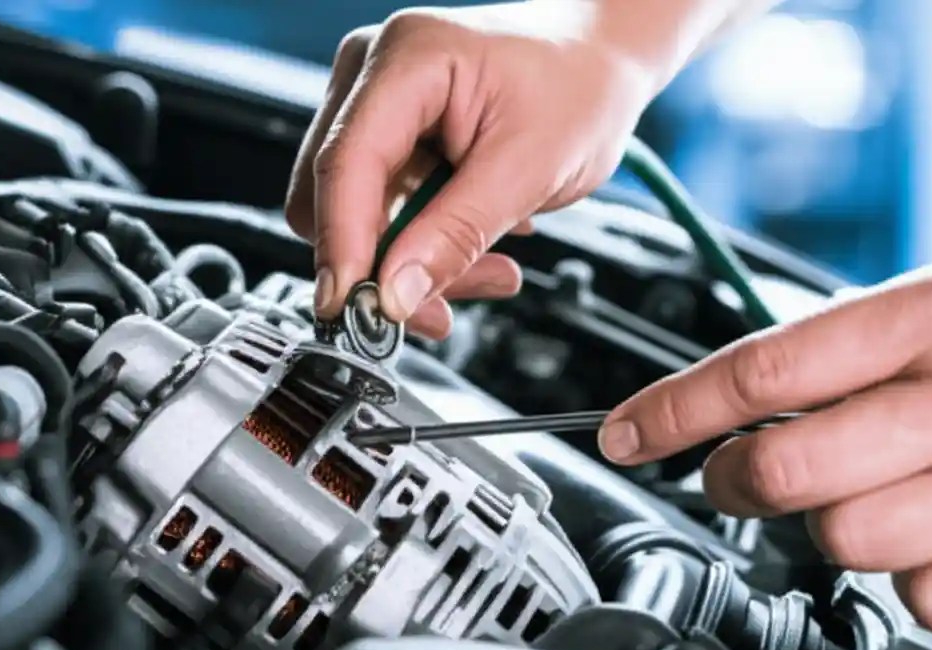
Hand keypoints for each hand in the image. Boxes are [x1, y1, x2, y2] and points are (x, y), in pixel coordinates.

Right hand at [286, 1, 698, 338]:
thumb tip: (397, 293)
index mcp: (408, 59)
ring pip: (355, 217)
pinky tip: (475, 248)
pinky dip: (423, 246)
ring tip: (489, 272)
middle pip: (333, 195)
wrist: (598, 60)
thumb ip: (458, 232)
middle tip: (439, 308)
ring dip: (412, 263)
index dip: (344, 243)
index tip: (355, 307)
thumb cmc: (578, 84)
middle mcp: (372, 74)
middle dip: (383, 264)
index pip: (346, 161)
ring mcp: (374, 107)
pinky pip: (380, 213)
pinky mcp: (386, 140)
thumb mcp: (531, 167)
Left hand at [599, 260, 931, 633]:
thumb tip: (736, 404)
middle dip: (728, 479)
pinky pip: (925, 597)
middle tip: (730, 472)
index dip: (670, 410)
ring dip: (828, 525)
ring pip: (842, 541)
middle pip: (780, 473)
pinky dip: (913, 576)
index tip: (624, 432)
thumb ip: (849, 348)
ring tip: (869, 490)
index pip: (760, 372)